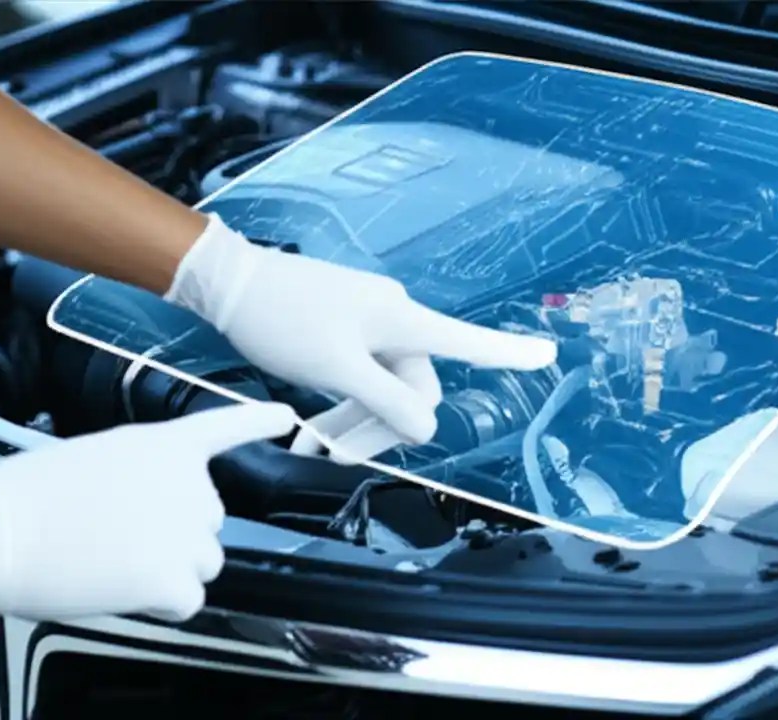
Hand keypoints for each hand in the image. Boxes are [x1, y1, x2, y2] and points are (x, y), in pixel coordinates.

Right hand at [0, 402, 296, 622]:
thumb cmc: (26, 499)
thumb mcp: (95, 462)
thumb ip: (142, 479)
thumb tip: (149, 511)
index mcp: (165, 447)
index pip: (224, 429)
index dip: (258, 422)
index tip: (286, 417)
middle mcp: (190, 484)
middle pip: (209, 521)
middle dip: (174, 535)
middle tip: (119, 538)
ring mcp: (188, 530)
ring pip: (203, 563)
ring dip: (170, 570)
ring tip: (115, 562)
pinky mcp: (176, 576)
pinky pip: (187, 601)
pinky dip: (161, 603)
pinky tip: (124, 588)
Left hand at [164, 214, 557, 461]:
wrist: (230, 283)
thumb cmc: (281, 318)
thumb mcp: (335, 367)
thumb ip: (386, 400)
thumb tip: (428, 426)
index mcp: (401, 322)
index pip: (467, 342)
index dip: (508, 353)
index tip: (547, 355)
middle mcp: (395, 320)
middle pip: (414, 388)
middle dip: (380, 427)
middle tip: (329, 453)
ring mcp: (369, 323)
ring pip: (383, 387)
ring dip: (355, 421)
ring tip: (309, 445)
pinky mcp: (346, 328)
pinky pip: (361, 374)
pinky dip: (342, 402)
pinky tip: (311, 423)